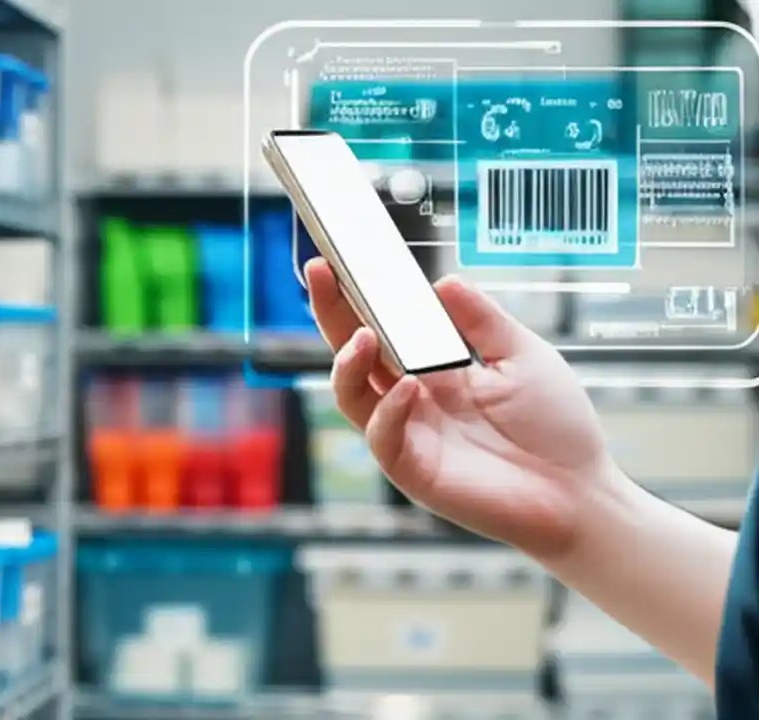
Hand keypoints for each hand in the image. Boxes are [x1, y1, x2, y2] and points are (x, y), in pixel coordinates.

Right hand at [305, 259, 624, 560]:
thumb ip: (482, 321)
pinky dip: (390, 411)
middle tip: (320, 274)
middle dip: (331, 313)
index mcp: (432, 371)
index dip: (355, 296)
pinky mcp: (414, 470)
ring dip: (349, 364)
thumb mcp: (523, 355)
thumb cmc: (556, 427)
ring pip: (352, 396)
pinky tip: (411, 388)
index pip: (380, 327)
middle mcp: (410, 400)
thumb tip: (443, 282)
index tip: (337, 260)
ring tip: (364, 337)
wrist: (579, 491)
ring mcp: (408, 434)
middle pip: (353, 354)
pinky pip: (383, 437)